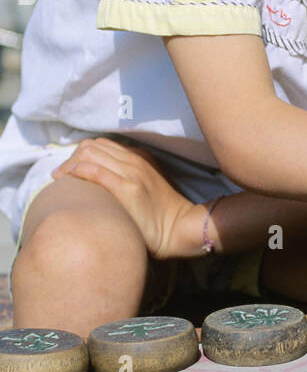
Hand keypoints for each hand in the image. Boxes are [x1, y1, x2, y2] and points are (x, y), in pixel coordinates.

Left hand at [50, 137, 200, 260]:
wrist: (180, 227)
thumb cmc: (160, 215)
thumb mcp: (146, 186)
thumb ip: (127, 177)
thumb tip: (98, 182)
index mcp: (139, 156)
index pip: (100, 144)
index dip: (79, 155)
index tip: (69, 171)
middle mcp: (134, 160)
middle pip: (91, 146)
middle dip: (71, 158)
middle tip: (61, 177)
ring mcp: (132, 172)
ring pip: (90, 154)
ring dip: (69, 164)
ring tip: (61, 180)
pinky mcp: (129, 189)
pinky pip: (96, 171)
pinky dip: (78, 171)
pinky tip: (69, 180)